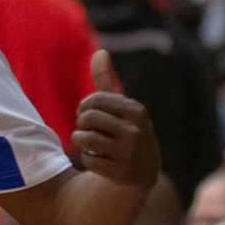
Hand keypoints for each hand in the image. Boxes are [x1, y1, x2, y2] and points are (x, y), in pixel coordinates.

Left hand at [73, 50, 159, 186]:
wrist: (143, 170)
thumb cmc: (125, 130)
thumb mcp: (119, 106)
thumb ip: (106, 80)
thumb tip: (99, 52)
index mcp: (136, 111)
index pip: (94, 100)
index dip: (85, 107)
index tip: (90, 114)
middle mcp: (136, 130)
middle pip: (87, 118)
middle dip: (82, 124)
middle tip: (90, 130)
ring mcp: (129, 153)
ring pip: (84, 138)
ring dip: (81, 141)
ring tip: (92, 144)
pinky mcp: (120, 173)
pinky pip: (87, 159)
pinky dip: (88, 159)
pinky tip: (100, 159)